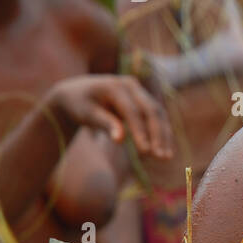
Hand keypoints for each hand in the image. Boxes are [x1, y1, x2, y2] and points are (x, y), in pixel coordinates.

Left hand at [47, 75, 174, 159]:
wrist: (77, 92)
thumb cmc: (79, 105)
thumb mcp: (86, 114)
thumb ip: (104, 123)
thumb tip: (120, 140)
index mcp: (115, 87)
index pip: (132, 111)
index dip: (140, 132)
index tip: (145, 152)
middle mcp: (131, 85)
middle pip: (151, 110)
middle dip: (158, 134)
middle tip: (162, 157)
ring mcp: (139, 91)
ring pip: (158, 113)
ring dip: (164, 135)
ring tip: (166, 157)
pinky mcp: (143, 99)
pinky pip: (157, 116)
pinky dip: (162, 132)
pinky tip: (165, 149)